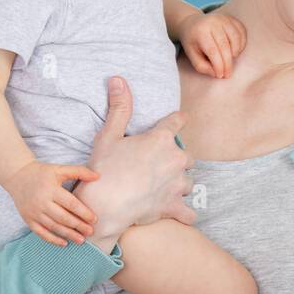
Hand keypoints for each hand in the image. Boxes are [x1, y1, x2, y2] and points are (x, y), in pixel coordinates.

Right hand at [6, 159, 100, 246]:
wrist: (17, 176)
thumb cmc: (42, 173)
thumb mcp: (60, 169)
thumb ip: (79, 171)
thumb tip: (98, 176)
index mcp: (51, 189)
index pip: (70, 204)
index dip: (83, 213)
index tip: (94, 219)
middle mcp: (42, 202)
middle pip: (63, 217)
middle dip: (78, 226)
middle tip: (90, 232)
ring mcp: (34, 212)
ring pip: (53, 226)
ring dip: (68, 234)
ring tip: (81, 240)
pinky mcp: (28, 219)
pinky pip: (41, 232)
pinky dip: (52, 239)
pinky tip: (64, 243)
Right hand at [72, 75, 194, 241]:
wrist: (105, 205)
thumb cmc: (105, 169)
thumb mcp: (109, 135)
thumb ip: (119, 108)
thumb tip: (118, 79)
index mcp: (161, 139)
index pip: (178, 122)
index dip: (178, 120)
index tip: (180, 120)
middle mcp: (175, 159)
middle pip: (186, 155)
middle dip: (176, 159)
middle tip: (159, 165)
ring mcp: (178, 184)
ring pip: (188, 182)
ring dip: (179, 184)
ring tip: (163, 187)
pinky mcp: (175, 206)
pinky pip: (189, 212)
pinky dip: (184, 213)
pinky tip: (178, 213)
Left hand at [179, 10, 246, 78]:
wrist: (192, 23)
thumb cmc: (193, 42)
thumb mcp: (192, 56)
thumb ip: (203, 67)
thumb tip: (217, 73)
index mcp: (200, 31)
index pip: (213, 50)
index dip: (219, 65)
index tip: (220, 75)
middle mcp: (212, 22)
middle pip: (225, 45)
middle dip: (228, 63)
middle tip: (227, 74)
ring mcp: (223, 19)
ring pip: (236, 38)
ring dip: (236, 53)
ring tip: (229, 60)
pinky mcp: (231, 19)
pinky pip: (242, 32)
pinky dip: (241, 44)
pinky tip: (234, 51)